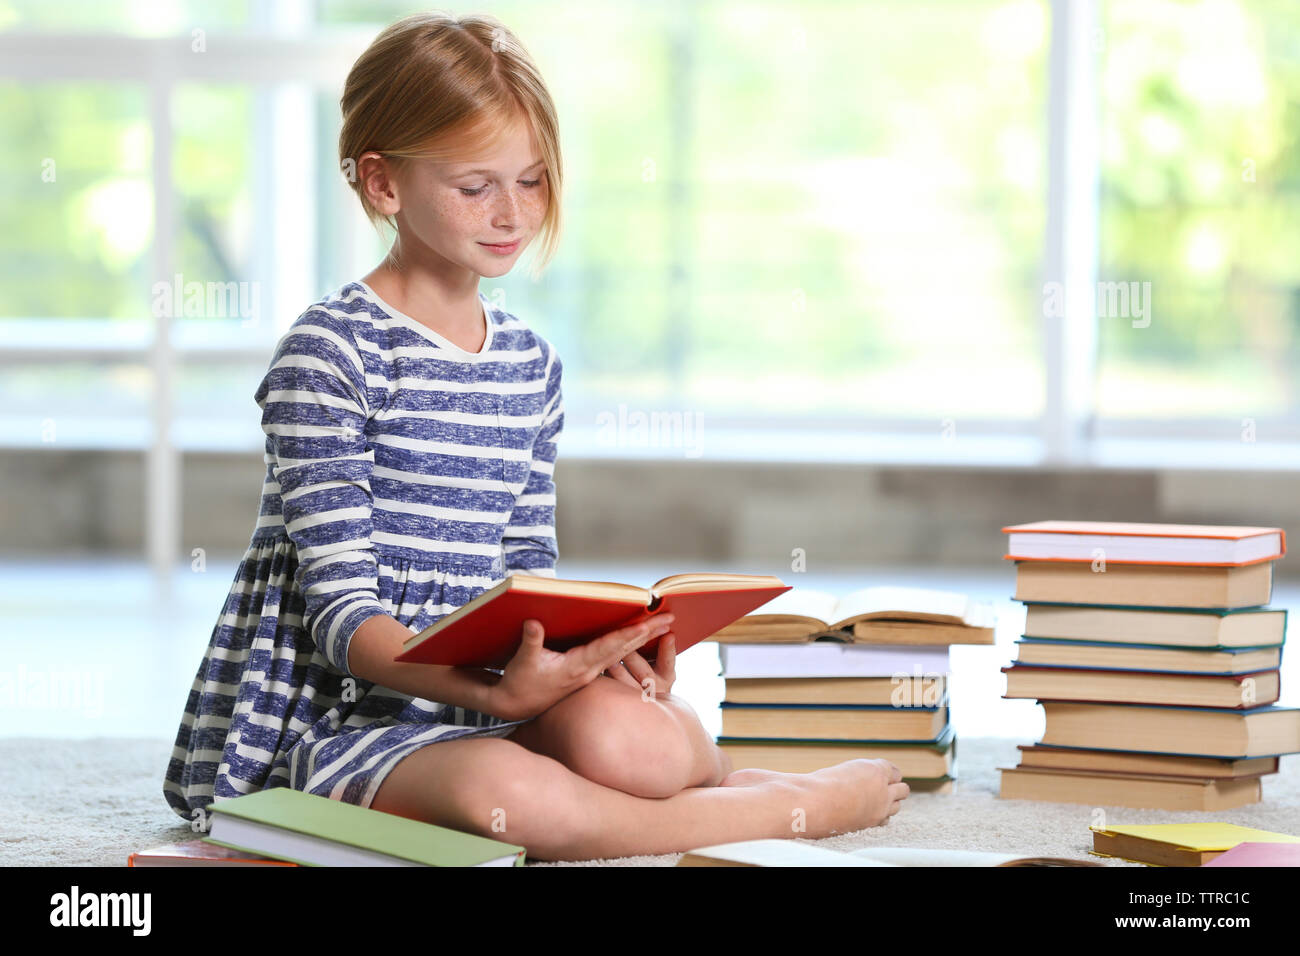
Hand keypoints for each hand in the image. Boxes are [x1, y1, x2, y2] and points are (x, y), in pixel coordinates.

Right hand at [492, 613, 676, 720]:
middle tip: (669, 618)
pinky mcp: (586, 672)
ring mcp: (589, 672)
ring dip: (642, 638)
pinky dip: (627, 644)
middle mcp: (588, 670)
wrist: (515, 705)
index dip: (629, 634)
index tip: (649, 623)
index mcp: (577, 667)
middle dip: (647, 633)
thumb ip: (531, 642)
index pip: (609, 648)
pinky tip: (637, 637)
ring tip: (661, 624)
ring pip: (622, 652)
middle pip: (624, 649)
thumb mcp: (522, 661)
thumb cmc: (519, 683)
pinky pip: (613, 656)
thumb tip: (534, 622)